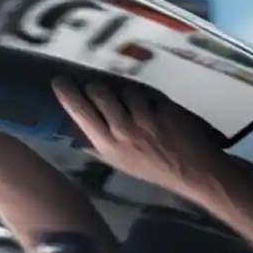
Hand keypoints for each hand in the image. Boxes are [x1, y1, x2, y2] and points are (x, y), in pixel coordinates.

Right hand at [52, 79, 227, 198]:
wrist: (194, 171)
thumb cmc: (153, 168)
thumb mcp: (120, 163)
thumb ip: (98, 147)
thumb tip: (73, 133)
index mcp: (107, 145)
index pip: (79, 112)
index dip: (67, 93)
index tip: (58, 80)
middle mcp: (122, 131)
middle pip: (100, 93)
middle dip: (98, 88)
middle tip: (99, 89)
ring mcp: (144, 120)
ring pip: (125, 90)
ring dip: (129, 94)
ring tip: (135, 106)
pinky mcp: (163, 111)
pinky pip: (149, 95)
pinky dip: (151, 100)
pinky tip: (158, 113)